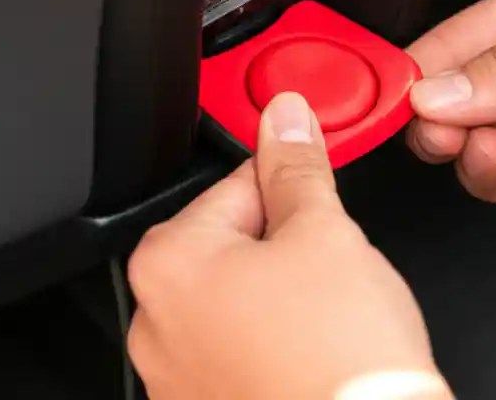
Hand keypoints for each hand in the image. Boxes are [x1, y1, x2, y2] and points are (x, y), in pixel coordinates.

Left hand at [127, 92, 449, 399]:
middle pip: (228, 247)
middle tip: (330, 262)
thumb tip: (286, 121)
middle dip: (280, 244)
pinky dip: (270, 347)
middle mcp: (154, 325)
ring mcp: (174, 378)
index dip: (286, 184)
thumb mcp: (326, 232)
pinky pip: (236, 356)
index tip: (311, 184)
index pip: (231, 187)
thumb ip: (297, 168)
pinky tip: (313, 351)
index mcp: (168, 264)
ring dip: (276, 297)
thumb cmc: (340, 359)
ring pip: (235, 304)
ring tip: (327, 314)